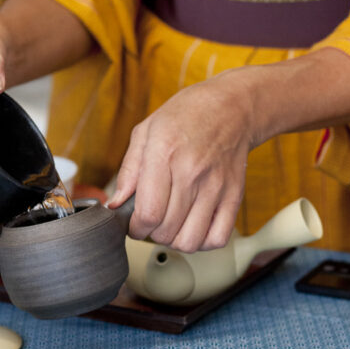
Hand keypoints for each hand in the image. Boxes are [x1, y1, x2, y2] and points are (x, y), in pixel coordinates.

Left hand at [108, 73, 254, 251]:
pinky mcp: (234, 196)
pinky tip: (193, 226)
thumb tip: (115, 204)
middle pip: (166, 230)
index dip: (136, 228)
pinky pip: (217, 238)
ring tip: (171, 224)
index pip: (148, 212)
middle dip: (151, 233)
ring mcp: (216, 186)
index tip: (134, 224)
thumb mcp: (146, 131)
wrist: (231, 107)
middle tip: (150, 221)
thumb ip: (129, 170)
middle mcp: (192, 172)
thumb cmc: (186, 116)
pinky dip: (202, 241)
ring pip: (190, 241)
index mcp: (164, 153)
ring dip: (175, 240)